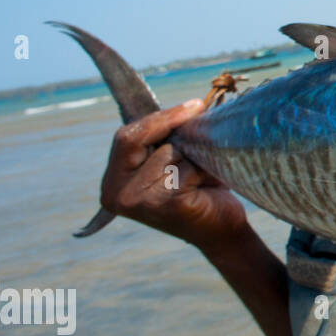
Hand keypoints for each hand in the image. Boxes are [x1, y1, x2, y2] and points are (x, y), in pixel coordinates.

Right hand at [99, 99, 248, 248]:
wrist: (222, 230)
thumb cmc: (200, 190)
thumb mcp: (177, 159)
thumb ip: (168, 137)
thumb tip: (189, 105)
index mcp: (113, 181)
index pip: (127, 136)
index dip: (160, 118)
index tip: (194, 105)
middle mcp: (117, 193)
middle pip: (139, 139)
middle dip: (175, 133)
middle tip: (201, 131)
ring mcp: (138, 201)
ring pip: (168, 153)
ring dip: (193, 158)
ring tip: (201, 176)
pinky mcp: (164, 204)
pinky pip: (186, 169)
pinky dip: (203, 172)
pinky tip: (206, 188)